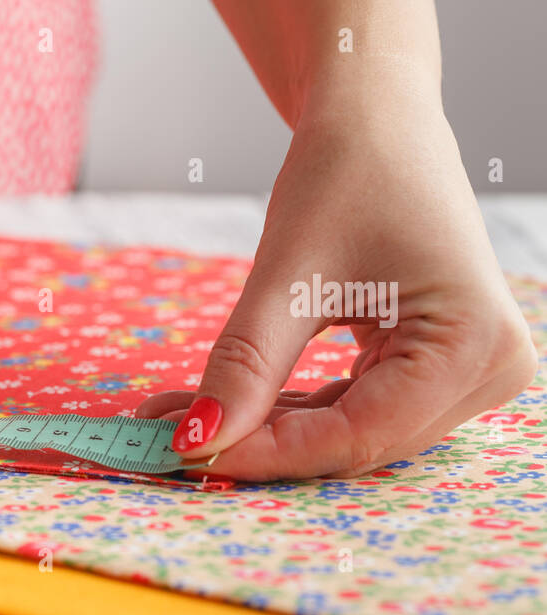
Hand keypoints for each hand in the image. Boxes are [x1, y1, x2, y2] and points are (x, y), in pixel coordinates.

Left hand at [136, 92, 535, 480]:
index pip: (356, 436)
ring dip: (263, 427)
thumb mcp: (286, 280)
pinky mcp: (435, 365)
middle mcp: (487, 370)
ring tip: (176, 415)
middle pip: (353, 441)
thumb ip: (244, 369)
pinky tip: (221, 403)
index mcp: (472, 347)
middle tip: (167, 436)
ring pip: (346, 432)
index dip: (266, 453)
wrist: (375, 119)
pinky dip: (287, 408)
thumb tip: (197, 444)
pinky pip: (353, 408)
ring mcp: (468, 371)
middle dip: (256, 439)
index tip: (187, 454)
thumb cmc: (346, 175)